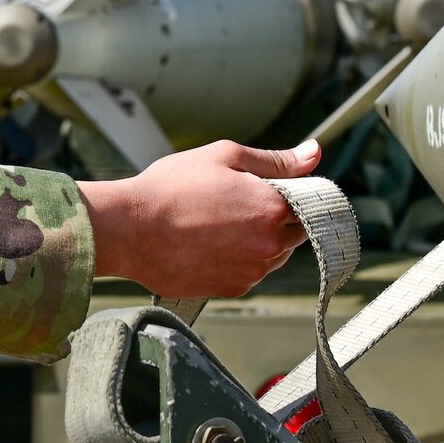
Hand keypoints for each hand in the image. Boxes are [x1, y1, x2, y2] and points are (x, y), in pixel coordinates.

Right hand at [80, 138, 321, 296]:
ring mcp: (251, 272)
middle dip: (276, 219)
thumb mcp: (224, 156)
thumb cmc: (171, 187)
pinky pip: (248, 273)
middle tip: (237, 204)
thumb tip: (314, 153)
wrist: (129, 229)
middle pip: (294, 233)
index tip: (268, 189)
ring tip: (217, 223)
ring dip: (258, 240)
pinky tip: (208, 243)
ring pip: (271, 255)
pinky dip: (237, 259)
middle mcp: (269, 245)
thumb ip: (275, 160)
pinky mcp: (230, 289)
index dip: (290, 194)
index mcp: (273, 208)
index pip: (310, 205)